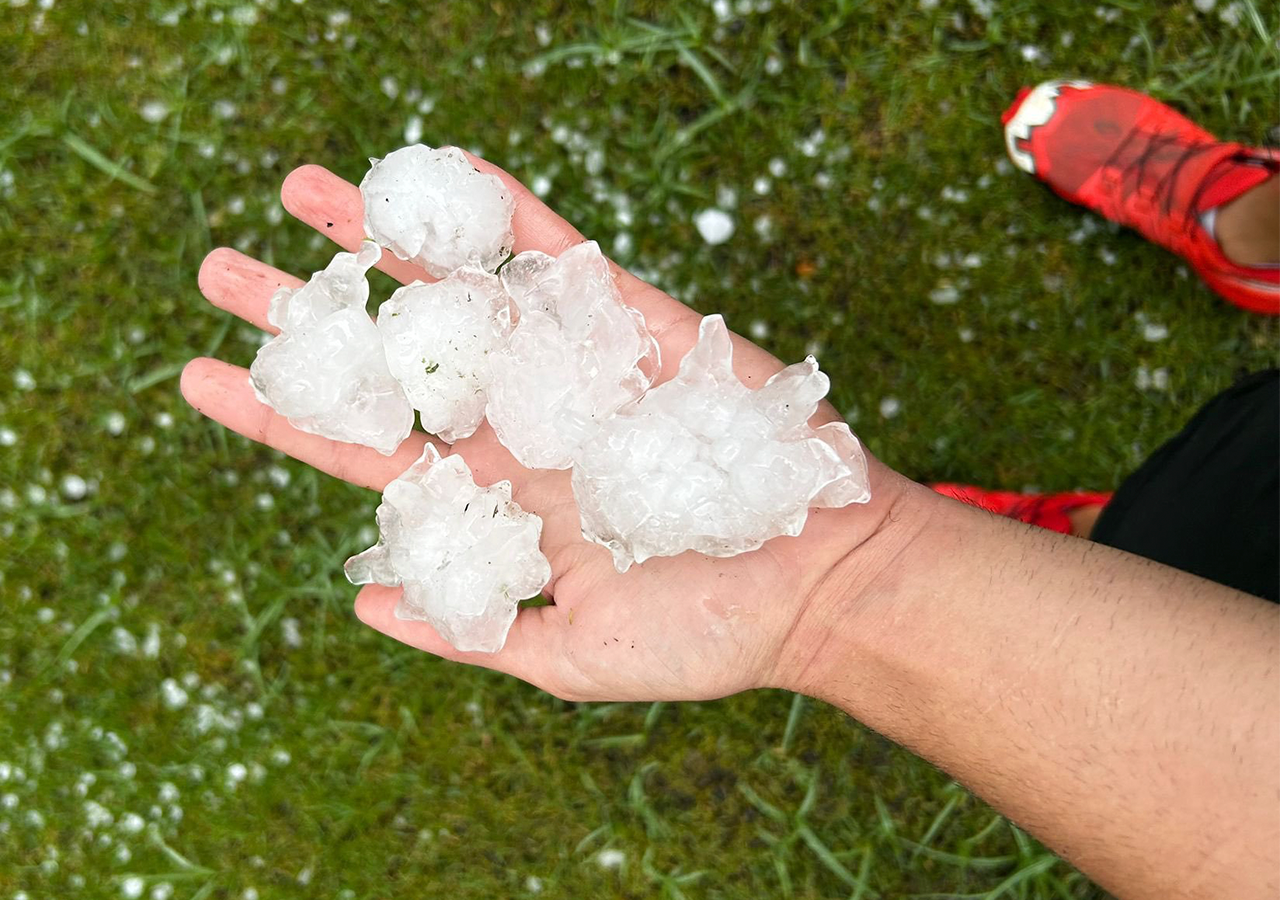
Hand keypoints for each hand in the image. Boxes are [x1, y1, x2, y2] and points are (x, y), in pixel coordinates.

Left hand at [183, 158, 907, 701]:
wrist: (825, 584)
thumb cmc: (709, 634)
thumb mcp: (576, 660)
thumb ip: (473, 627)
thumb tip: (364, 600)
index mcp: (500, 504)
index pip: (371, 452)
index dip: (285, 417)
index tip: (202, 378)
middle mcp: (524, 428)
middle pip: (396, 362)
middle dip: (312, 319)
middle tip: (221, 272)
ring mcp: (574, 372)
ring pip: (463, 295)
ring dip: (387, 245)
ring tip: (303, 192)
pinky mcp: (636, 329)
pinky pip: (561, 260)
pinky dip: (508, 217)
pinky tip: (445, 175)